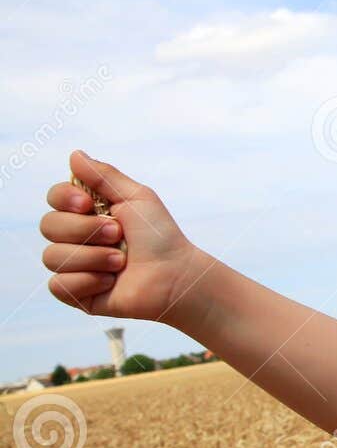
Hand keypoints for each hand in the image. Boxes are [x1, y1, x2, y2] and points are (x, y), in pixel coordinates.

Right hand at [40, 151, 203, 322]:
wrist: (176, 276)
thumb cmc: (161, 236)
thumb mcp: (137, 198)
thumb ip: (105, 176)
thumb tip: (75, 154)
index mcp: (87, 212)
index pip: (54, 198)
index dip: (64, 199)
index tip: (88, 203)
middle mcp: (76, 237)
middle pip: (48, 226)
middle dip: (85, 230)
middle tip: (118, 234)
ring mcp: (75, 266)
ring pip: (52, 256)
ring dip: (92, 257)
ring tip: (121, 261)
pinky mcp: (77, 293)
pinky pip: (58, 285)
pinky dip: (88, 281)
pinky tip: (112, 282)